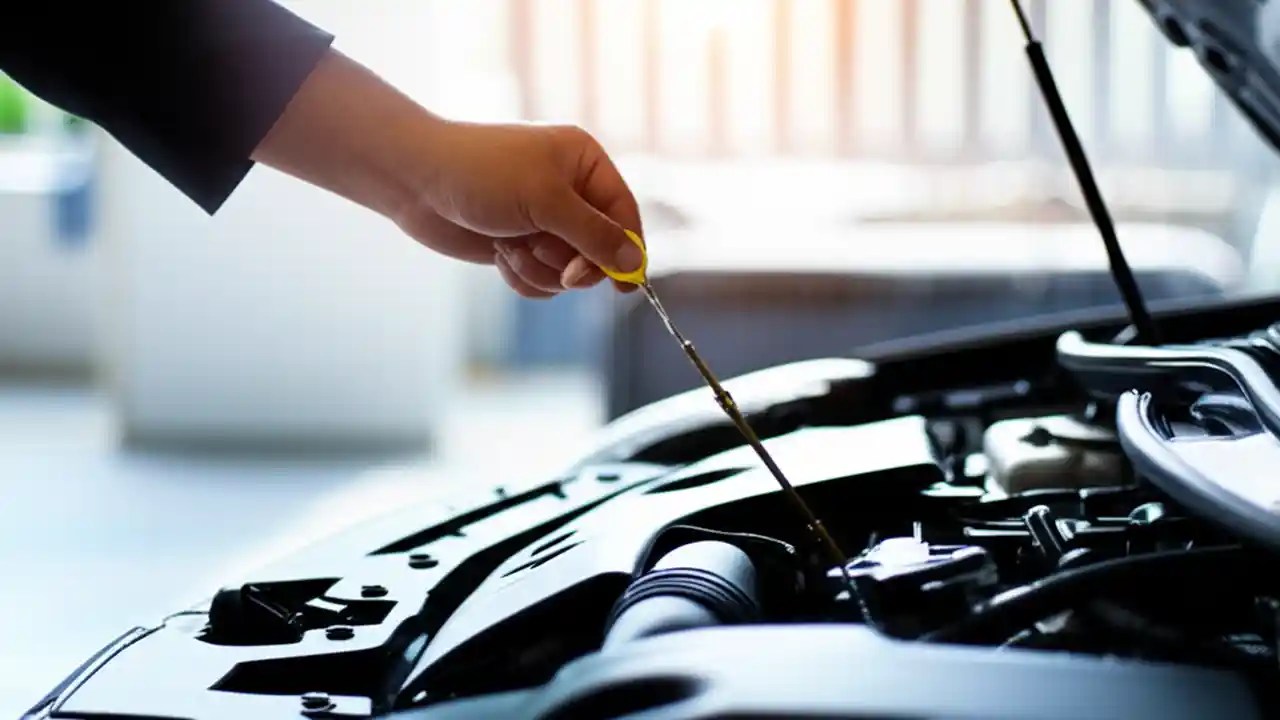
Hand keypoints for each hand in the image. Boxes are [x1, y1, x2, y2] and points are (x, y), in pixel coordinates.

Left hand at [396, 120, 643, 297]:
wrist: (415, 181)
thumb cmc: (481, 173)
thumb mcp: (546, 200)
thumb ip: (595, 234)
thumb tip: (635, 260)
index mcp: (584, 163)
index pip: (623, 213)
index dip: (628, 250)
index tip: (627, 286)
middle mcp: (569, 191)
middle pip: (600, 249)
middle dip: (575, 264)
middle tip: (562, 273)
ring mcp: (544, 221)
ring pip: (569, 270)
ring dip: (541, 269)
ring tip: (511, 247)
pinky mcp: (520, 245)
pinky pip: (542, 279)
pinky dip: (523, 275)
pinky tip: (500, 255)